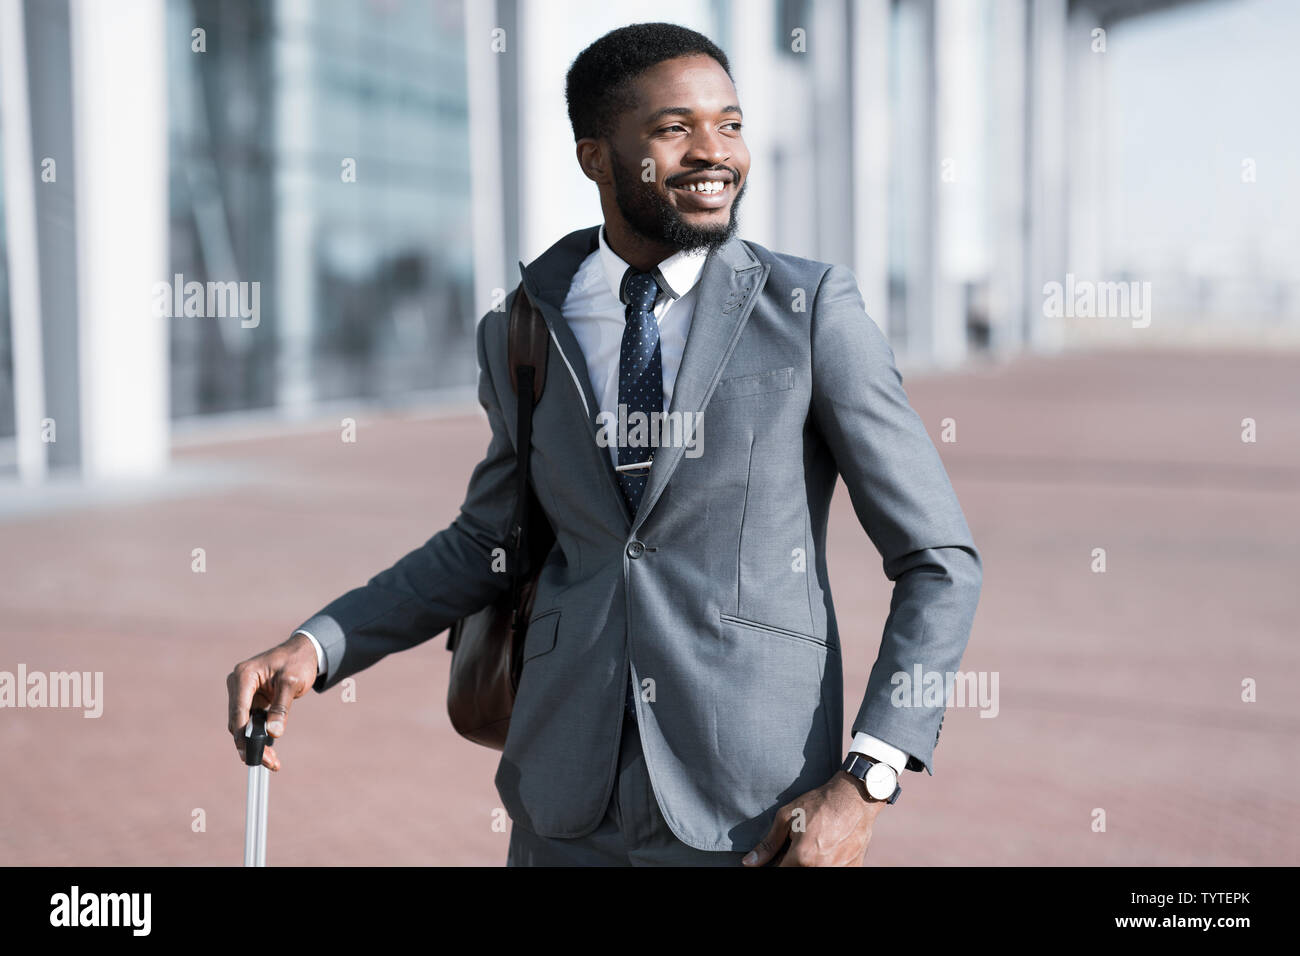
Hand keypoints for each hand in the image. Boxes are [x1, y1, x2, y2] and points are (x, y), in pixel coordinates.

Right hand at [226, 633, 317, 769]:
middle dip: (251, 744)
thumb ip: (281, 708)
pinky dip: (260, 737)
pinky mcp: (252, 701)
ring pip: (244, 726)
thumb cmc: (298, 662)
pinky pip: (252, 723)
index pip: (239, 711)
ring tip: (272, 762)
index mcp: (244, 676)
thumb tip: (273, 734)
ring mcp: (244, 694)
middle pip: (238, 722)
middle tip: (269, 763)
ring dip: (256, 744)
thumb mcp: (292, 683)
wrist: (305, 652)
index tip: (250, 754)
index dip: (243, 734)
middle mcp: (239, 685)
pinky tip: (270, 752)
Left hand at [743, 772, 885, 866]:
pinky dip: (830, 862)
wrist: (855, 798)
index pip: (780, 871)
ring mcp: (839, 870)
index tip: (782, 854)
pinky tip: (831, 847)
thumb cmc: (820, 803)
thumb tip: (749, 863)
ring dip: (812, 861)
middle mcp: (820, 868)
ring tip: (818, 843)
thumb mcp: (788, 817)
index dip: (778, 863)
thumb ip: (768, 844)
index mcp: (802, 857)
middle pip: (798, 870)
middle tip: (802, 843)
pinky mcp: (853, 868)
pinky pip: (835, 870)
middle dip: (795, 860)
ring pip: (816, 871)